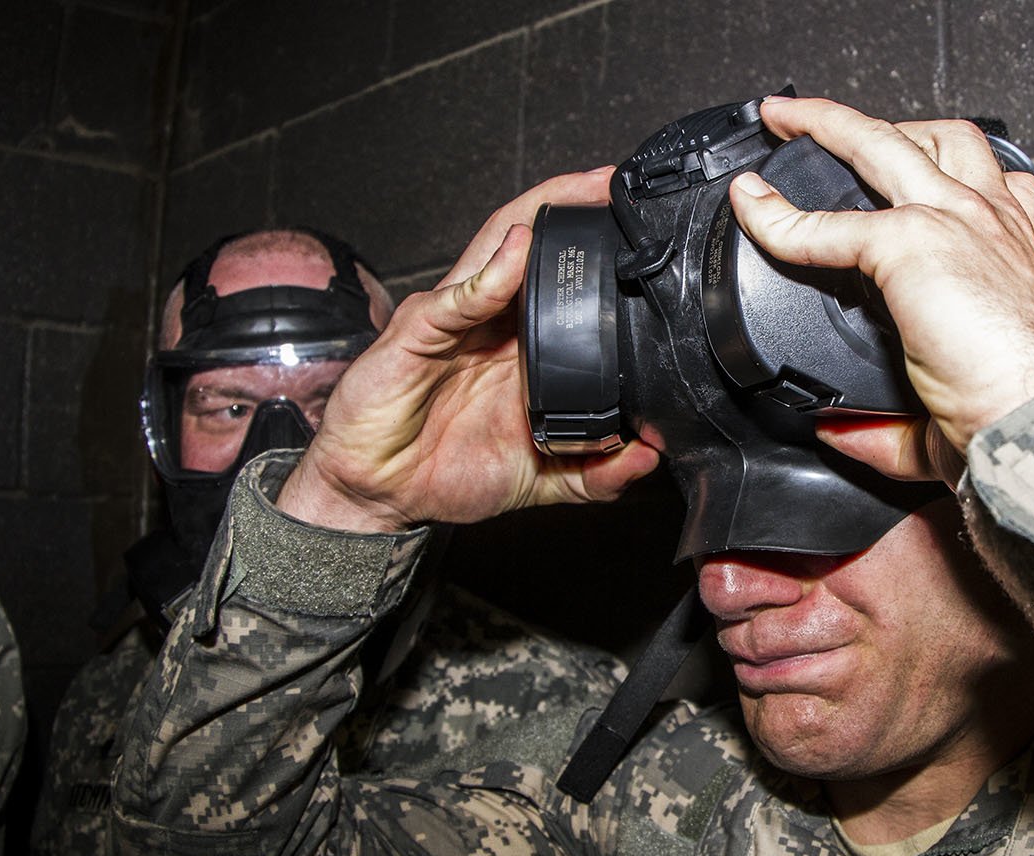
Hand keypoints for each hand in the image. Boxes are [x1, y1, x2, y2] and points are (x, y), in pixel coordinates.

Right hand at [277, 168, 659, 532]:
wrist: (384, 494)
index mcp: (523, 345)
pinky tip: (515, 253)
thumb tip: (649, 454)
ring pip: (495, 250)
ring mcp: (453, 319)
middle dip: (573, 206)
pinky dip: (488, 274)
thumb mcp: (543, 478)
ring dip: (537, 216)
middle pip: (532, 245)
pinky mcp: (418, 333)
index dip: (600, 250)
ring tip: (578, 191)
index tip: (647, 230)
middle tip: (616, 184)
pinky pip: (457, 298)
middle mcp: (490, 321)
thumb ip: (596, 472)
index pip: (564, 281)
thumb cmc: (450, 471)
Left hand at [728, 97, 1033, 475]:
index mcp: (1014, 249)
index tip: (903, 182)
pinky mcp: (911, 244)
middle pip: (933, 136)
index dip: (934, 170)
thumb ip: (895, 425)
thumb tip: (844, 436)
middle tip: (821, 120)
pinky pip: (824, 224)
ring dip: (828, 125)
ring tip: (787, 123)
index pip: (978, 183)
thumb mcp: (957, 410)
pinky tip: (755, 213)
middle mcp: (990, 221)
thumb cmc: (1025, 412)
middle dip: (872, 121)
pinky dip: (780, 218)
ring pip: (879, 143)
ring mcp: (953, 222)